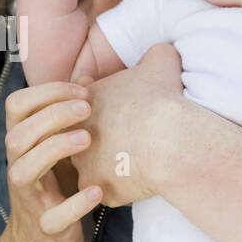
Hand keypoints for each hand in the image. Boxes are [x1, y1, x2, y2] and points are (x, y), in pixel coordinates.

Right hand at [0, 80, 103, 241]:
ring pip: (24, 171)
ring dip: (55, 150)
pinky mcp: (47, 230)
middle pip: (18, 135)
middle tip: (87, 107)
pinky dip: (76, 203)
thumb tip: (87, 76)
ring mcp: (30, 201)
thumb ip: (68, 118)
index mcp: (23, 148)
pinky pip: (54, 217)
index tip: (82, 89)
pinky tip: (97, 191)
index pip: (16, 107)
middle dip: (52, 115)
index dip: (45, 92)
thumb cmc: (54, 195)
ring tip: (88, 139)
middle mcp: (19, 170)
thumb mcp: (59, 153)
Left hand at [69, 43, 184, 208]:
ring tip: (134, 163)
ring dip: (108, 166)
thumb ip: (155, 53)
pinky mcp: (93, 188)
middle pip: (80, 137)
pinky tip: (138, 183)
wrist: (166, 140)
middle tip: (126, 140)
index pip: (82, 105)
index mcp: (84, 101)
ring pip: (89, 166)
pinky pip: (103, 191)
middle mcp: (75, 130)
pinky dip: (121, 190)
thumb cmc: (163, 100)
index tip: (124, 113)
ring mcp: (81, 161)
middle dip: (100, 140)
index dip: (104, 109)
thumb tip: (162, 50)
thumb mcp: (161, 61)